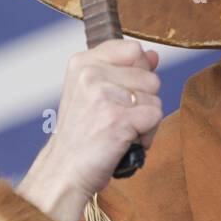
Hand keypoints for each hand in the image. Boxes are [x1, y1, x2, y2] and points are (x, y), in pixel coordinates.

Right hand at [16, 39, 161, 220]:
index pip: (133, 49)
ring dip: (145, 120)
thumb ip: (124, 70)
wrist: (64, 170)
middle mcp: (90, 74)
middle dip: (143, 101)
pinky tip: (126, 142)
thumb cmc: (81, 135)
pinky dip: (146, 135)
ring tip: (120, 131)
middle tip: (118, 118)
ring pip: (155, 97)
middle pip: (149, 76)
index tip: (120, 94)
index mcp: (82, 63)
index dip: (137, 73)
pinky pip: (155, 117)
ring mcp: (104, 95)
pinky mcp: (118, 118)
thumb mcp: (93, 93)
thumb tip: (153, 56)